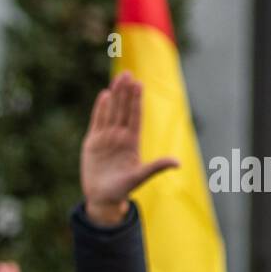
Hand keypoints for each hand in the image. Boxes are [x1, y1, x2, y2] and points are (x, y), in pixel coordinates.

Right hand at [80, 71, 178, 225]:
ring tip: (117, 79)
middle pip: (123, 110)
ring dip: (114, 96)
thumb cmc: (122, 189)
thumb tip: (178, 162)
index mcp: (132, 142)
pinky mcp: (92, 142)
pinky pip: (96, 122)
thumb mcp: (140, 177)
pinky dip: (100, 109)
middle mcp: (120, 137)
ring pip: (111, 112)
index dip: (136, 101)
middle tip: (127, 73)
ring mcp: (106, 138)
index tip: (139, 84)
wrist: (102, 198)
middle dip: (125, 92)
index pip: (135, 117)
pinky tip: (104, 95)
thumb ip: (156, 167)